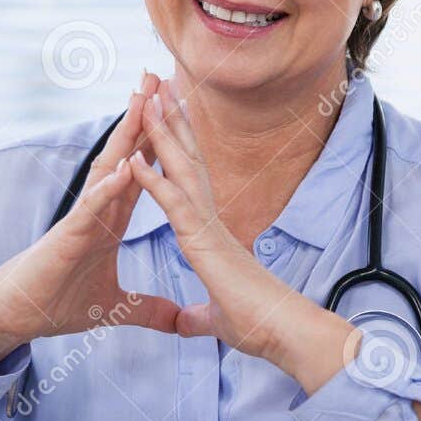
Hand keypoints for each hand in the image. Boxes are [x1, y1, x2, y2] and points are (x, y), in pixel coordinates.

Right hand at [0, 71, 184, 366]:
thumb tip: (178, 321)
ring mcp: (82, 218)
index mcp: (110, 219)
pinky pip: (90, 208)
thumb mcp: (116, 308)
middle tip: (159, 77)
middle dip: (143, 118)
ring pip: (108, 169)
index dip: (159, 141)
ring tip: (142, 100)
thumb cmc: (60, 304)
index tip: (177, 111)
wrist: (24, 318)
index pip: (140, 172)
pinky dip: (108, 189)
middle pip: (125, 155)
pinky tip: (125, 169)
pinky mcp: (68, 237)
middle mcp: (97, 209)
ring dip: (126, 136)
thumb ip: (148, 309)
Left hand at [128, 78, 354, 385]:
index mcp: (210, 231)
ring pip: (181, 170)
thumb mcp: (215, 319)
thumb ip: (198, 316)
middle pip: (187, 159)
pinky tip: (134, 158)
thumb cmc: (259, 325)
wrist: (286, 336)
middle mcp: (210, 220)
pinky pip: (174, 206)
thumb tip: (185, 322)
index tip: (164, 117)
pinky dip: (153, 180)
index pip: (189, 178)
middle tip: (155, 84)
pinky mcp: (205, 243)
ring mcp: (209, 227)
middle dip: (171, 120)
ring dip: (161, 134)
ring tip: (145, 99)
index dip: (176, 146)